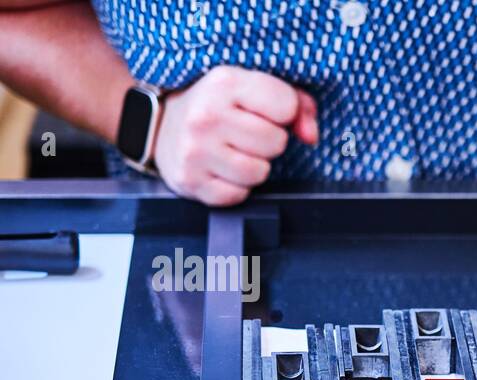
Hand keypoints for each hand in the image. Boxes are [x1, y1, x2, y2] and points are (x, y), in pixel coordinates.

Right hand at [153, 65, 317, 206]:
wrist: (160, 125)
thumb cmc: (218, 106)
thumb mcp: (254, 88)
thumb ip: (297, 104)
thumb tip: (310, 136)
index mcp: (225, 83)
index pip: (286, 105)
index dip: (285, 112)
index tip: (266, 112)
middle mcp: (206, 116)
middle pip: (276, 143)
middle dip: (270, 142)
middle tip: (247, 134)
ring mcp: (195, 150)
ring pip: (260, 172)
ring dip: (255, 166)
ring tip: (235, 151)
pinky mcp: (190, 181)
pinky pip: (238, 195)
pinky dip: (236, 187)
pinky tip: (222, 169)